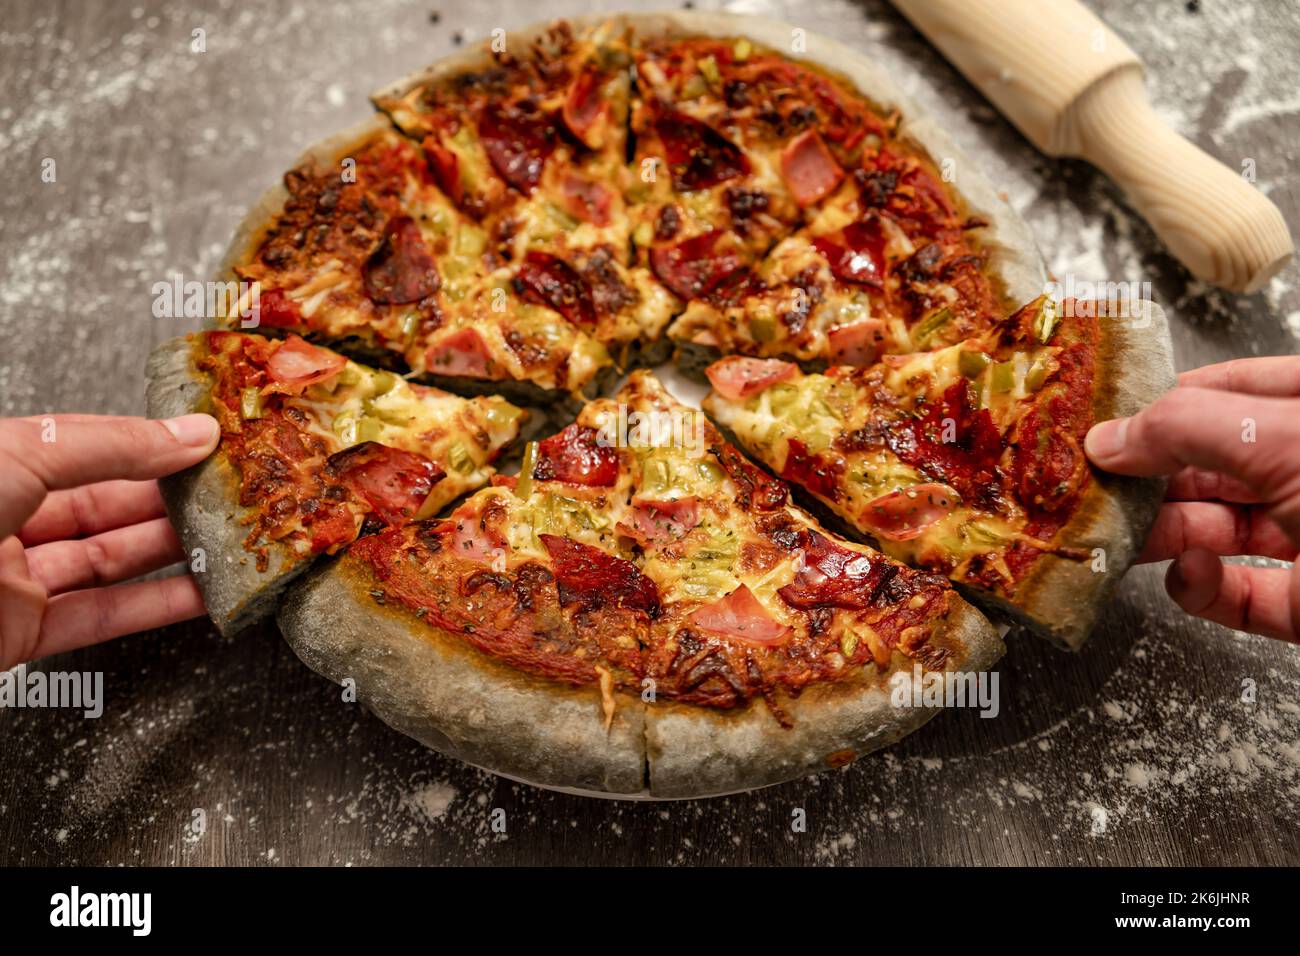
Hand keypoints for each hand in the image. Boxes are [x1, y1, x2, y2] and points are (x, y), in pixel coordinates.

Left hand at [0, 413, 219, 669]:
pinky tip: (198, 594)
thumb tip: (190, 432)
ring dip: (172, 552)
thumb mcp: (22, 456)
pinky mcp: (17, 634)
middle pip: (105, 503)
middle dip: (171, 498)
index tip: (209, 442)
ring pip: (108, 560)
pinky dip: (155, 607)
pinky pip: (99, 616)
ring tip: (228, 539)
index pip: (90, 446)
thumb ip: (113, 446)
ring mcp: (9, 578)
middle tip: (231, 492)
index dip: (152, 442)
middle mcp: (1, 516)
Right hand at [1085, 356, 1299, 641]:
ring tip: (1120, 539)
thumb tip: (1110, 435)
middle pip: (1210, 463)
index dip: (1159, 403)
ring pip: (1214, 529)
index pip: (1225, 388)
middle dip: (1151, 478)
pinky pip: (1237, 593)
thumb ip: (1185, 428)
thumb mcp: (1284, 437)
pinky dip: (1203, 588)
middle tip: (1092, 490)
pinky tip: (1192, 575)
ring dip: (1163, 535)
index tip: (1099, 425)